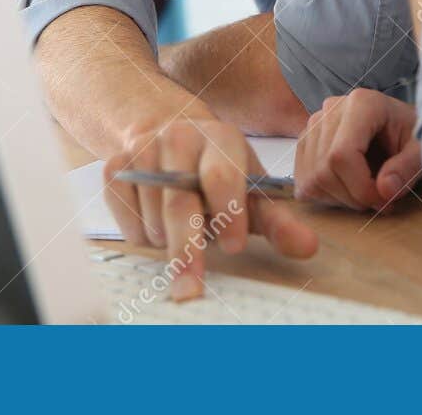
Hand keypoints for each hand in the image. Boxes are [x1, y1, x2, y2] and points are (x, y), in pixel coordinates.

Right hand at [103, 116, 317, 299]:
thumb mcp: (253, 189)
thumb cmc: (221, 170)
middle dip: (186, 249)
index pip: (221, 175)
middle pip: (179, 203)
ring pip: (151, 218)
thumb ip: (279, 221)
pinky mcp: (114, 167)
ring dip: (167, 242)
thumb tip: (308, 248)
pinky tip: (156, 223)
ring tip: (185, 229)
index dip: (227, 212)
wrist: (173, 133)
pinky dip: (141, 235)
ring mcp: (142, 151)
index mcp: (221, 138)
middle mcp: (178, 137)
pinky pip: (125, 219)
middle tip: (191, 288)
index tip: (233, 245)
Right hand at [295, 88, 421, 211]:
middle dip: (354, 197)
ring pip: (312, 179)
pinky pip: (304, 181)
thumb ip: (407, 168)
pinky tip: (349, 189)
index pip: (342, 155)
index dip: (361, 188)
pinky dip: (326, 196)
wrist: (399, 125)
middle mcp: (331, 109)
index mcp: (362, 104)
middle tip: (380, 201)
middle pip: (325, 170)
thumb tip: (384, 189)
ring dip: (341, 199)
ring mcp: (313, 125)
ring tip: (367, 193)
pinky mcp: (305, 142)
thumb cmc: (411, 135)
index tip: (384, 200)